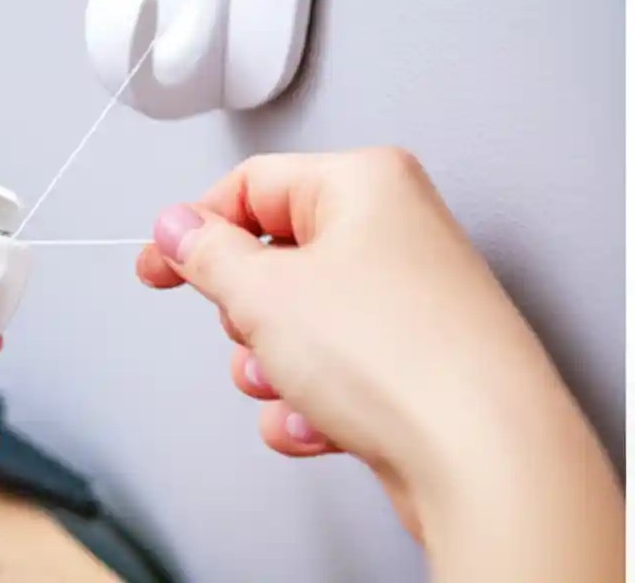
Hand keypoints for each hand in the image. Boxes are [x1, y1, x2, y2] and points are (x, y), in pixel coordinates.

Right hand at [137, 148, 621, 580]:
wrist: (482, 456)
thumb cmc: (401, 357)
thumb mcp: (262, 291)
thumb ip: (204, 253)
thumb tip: (178, 229)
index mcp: (365, 184)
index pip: (251, 186)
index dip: (193, 228)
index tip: (158, 263)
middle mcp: (393, 233)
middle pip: (271, 259)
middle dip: (245, 313)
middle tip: (252, 329)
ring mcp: (405, 302)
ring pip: (294, 325)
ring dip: (273, 367)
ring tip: (295, 381)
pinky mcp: (409, 366)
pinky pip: (328, 375)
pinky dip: (311, 404)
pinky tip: (326, 421)